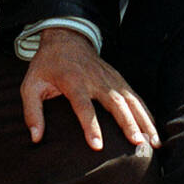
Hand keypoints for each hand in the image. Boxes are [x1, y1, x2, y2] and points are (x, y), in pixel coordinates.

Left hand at [20, 27, 158, 151]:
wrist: (66, 38)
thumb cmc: (47, 65)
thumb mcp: (30, 85)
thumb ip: (32, 112)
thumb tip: (36, 137)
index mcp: (74, 81)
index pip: (84, 106)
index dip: (91, 126)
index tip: (97, 146)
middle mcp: (96, 79)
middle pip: (116, 103)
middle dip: (129, 124)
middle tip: (138, 144)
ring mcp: (110, 78)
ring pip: (131, 101)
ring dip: (144, 121)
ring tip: (153, 141)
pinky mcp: (118, 79)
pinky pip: (135, 97)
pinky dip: (146, 112)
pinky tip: (153, 128)